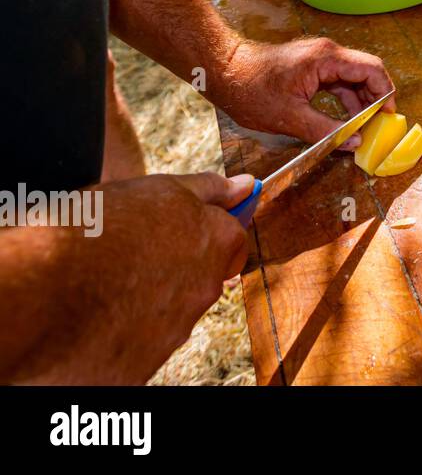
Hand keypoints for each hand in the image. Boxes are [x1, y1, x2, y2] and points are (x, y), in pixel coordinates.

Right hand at [18, 172, 252, 383]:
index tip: (173, 229)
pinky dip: (116, 334)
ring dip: (142, 300)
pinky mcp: (139, 370)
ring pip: (166, 314)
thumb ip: (207, 190)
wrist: (40, 292)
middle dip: (170, 267)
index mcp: (215, 245)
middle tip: (123, 254)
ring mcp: (173, 334)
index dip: (201, 231)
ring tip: (95, 284)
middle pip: (199, 278)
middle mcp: (204, 292)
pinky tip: (85, 318)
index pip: (231, 238)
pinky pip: (134, 348)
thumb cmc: (95, 230)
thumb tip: (247, 185)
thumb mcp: (156, 190)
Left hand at [211, 37, 394, 148]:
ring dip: (361, 101)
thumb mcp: (290, 117)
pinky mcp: (311, 67)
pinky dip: (346, 99)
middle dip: (376, 100)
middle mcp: (327, 53)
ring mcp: (319, 58)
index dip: (386, 93)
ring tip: (364, 127)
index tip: (389, 117)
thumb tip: (355, 143)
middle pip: (367, 72)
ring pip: (353, 78)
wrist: (221, 69)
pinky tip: (346, 119)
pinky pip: (338, 81)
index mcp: (326, 59)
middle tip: (379, 126)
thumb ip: (327, 130)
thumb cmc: (249, 88)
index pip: (372, 70)